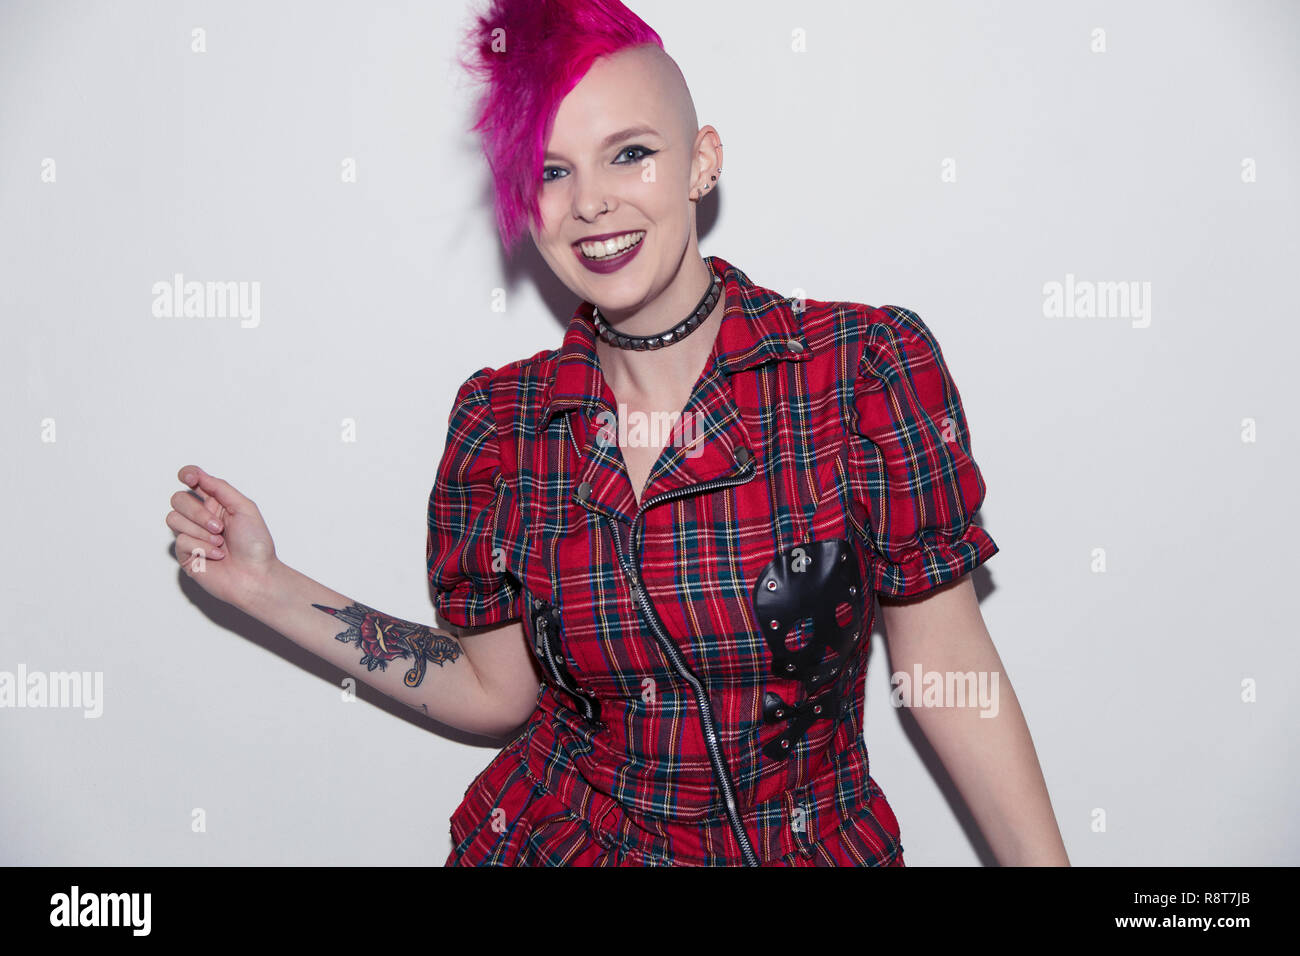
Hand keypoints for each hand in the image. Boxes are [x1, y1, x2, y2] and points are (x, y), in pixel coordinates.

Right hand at [167, 465, 280, 610]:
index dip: (187, 475)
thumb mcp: (245, 508)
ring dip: (199, 531)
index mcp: (217, 503)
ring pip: (173, 518)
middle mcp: (201, 517)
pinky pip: (180, 541)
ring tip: (219, 542)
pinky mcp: (186, 554)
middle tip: (219, 527)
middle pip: (178, 499)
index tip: (192, 479)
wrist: (256, 575)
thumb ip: (221, 488)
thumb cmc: (255, 545)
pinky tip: (217, 555)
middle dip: (197, 513)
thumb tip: (200, 474)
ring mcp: (191, 535)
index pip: (193, 481)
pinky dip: (201, 547)